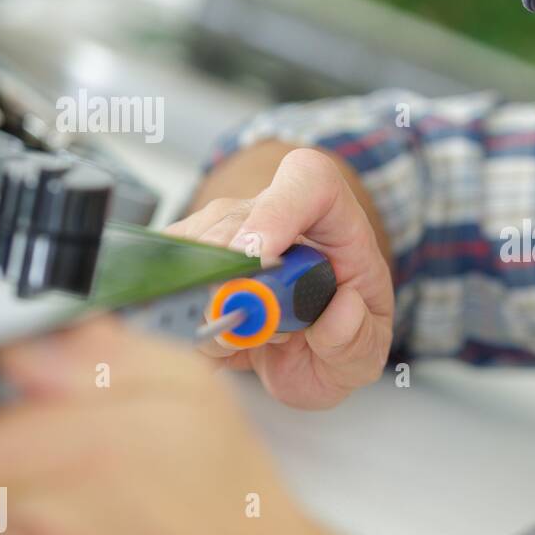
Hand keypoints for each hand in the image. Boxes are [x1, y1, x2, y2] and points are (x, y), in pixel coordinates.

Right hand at [165, 147, 392, 409]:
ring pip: (195, 248)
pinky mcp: (192, 254)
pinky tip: (218, 341)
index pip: (311, 181)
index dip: (279, 211)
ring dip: (208, 305)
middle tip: (244, 330)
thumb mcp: (365, 350)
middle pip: (237, 221)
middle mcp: (278, 216)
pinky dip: (182, 315)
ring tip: (245, 343)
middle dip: (230, 278)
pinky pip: (168, 274)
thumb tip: (342, 311)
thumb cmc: (340, 334)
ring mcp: (229, 230)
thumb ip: (358, 336)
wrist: (307, 352)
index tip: (260, 259)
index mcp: (336, 224)